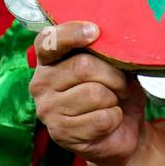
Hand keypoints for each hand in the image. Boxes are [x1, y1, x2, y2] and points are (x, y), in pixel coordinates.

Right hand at [29, 21, 147, 165]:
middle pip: (83, 66)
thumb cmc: (117, 90)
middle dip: (114, 76)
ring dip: (114, 99)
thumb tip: (119, 40)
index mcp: (50, 61)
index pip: (48, 41)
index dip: (71, 33)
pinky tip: (108, 121)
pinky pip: (101, 118)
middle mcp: (41, 83)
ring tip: (112, 103)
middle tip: (121, 85)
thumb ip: (109, 49)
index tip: (95, 32)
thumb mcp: (116, 65)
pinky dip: (115, 118)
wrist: (123, 130)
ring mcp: (47, 109)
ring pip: (95, 94)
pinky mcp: (60, 133)